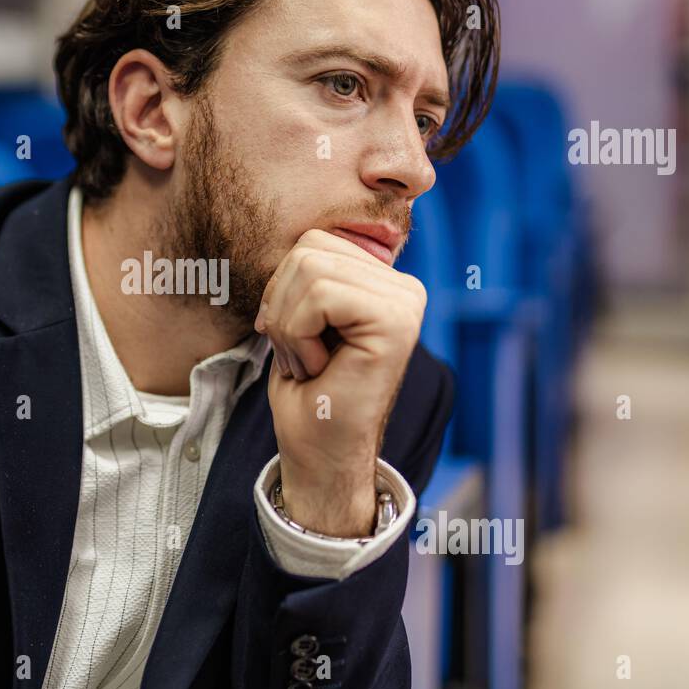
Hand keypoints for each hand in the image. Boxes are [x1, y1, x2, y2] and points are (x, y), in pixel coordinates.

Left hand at [255, 229, 425, 537]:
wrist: (319, 453)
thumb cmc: (307, 393)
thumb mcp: (300, 316)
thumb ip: (308, 274)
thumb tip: (296, 235)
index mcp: (384, 281)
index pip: (312, 242)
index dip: (282, 291)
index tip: (295, 339)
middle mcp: (404, 286)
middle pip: (307, 250)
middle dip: (283, 308)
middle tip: (304, 356)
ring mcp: (406, 302)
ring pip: (309, 271)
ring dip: (290, 326)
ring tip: (312, 363)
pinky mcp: (396, 322)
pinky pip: (318, 297)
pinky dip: (299, 336)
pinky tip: (320, 368)